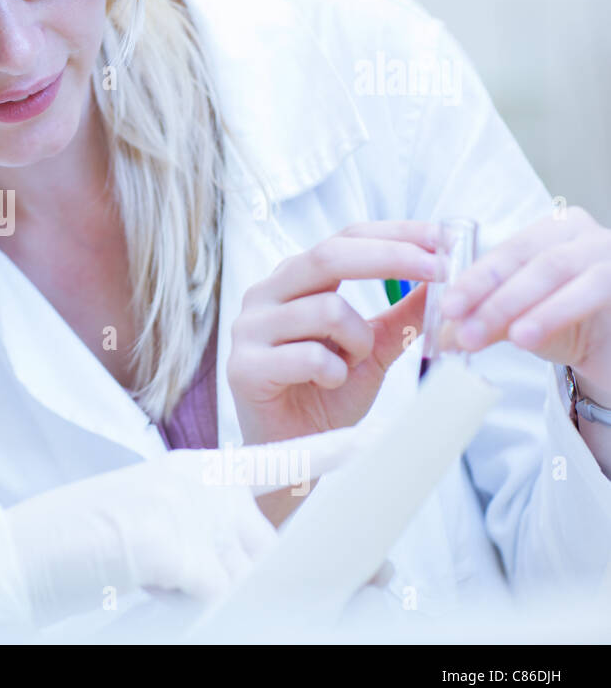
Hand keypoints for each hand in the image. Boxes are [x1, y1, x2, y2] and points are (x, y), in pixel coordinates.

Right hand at [0, 428, 361, 634]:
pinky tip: (195, 610)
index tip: (378, 438)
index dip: (333, 451)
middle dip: (311, 577)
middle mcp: (196, 484)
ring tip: (236, 605)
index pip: (278, 459)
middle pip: (276, 542)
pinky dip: (221, 612)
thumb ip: (213, 543)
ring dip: (254, 602)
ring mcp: (181, 508)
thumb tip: (272, 575)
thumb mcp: (157, 533)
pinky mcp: (166, 541)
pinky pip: (222, 592)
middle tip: (365, 595)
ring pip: (255, 571)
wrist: (18, 553)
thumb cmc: (84, 547)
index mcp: (195, 474)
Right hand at [229, 221, 439, 446]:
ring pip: (328, 309)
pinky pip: (311, 357)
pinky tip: (326, 385)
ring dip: (360, 342)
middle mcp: (266, 294)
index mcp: (295, 282)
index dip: (395, 234)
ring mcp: (249, 329)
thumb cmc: (325, 396)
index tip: (444, 238)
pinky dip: (335, 374)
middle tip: (439, 272)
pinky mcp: (244, 367)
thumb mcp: (373, 349)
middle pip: (329, 254)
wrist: (293, 454)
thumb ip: (401, 315)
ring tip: (352, 366)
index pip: (345, 238)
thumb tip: (443, 278)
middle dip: (391, 259)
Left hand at [440, 206, 610, 404]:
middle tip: (464, 333)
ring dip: (520, 305)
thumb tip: (442, 337)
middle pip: (530, 260)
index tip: (447, 309)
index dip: (475, 280)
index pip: (507, 253)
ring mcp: (610, 253)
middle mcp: (584, 234)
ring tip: (498, 337)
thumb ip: (486, 321)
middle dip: (493, 298)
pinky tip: (528, 336)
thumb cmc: (570, 327)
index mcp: (552, 232)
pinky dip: (556, 313)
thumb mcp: (521, 321)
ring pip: (556, 270)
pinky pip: (592, 289)